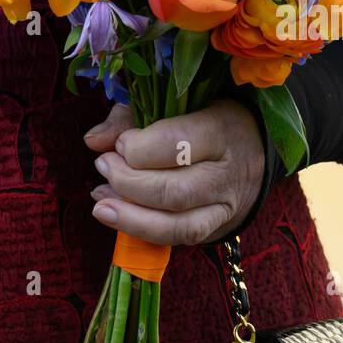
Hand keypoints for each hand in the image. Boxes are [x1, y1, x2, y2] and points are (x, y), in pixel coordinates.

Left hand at [83, 99, 264, 245]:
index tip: (120, 143)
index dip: (140, 148)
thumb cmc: (201, 117)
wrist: (250, 150)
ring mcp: (224, 207)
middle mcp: (226, 173)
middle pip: (174, 191)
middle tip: (103, 165)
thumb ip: (130, 117)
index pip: (178, 145)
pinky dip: (140, 230)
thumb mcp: (172, 103)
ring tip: (99, 202)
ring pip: (177, 224)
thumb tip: (93, 140)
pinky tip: (114, 214)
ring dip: (131, 217)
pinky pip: (177, 239)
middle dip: (128, 183)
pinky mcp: (214, 228)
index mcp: (220, 130)